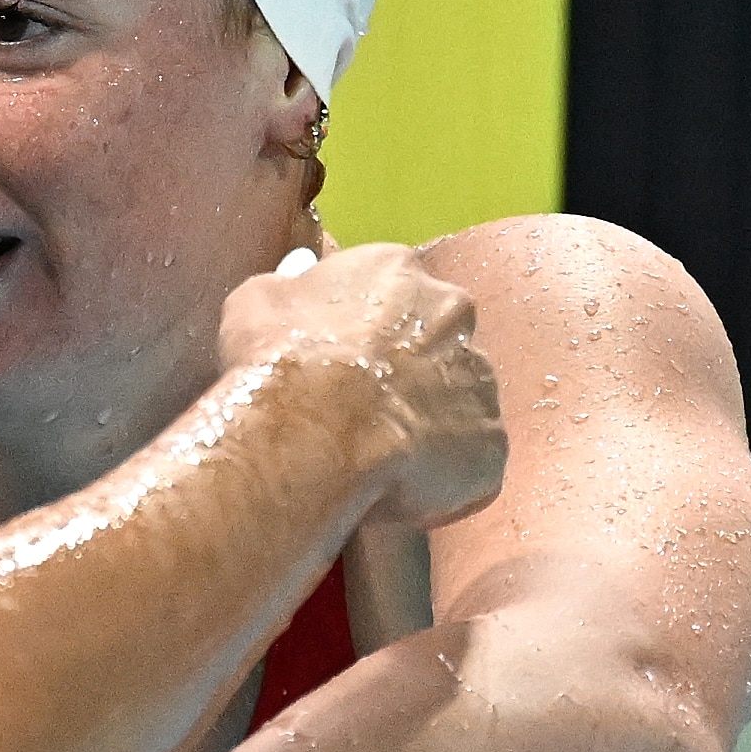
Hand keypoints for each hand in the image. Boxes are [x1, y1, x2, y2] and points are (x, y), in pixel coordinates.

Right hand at [215, 243, 503, 532]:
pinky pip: (469, 457)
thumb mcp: (259, 300)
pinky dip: (442, 471)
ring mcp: (480, 378)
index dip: (365, 325)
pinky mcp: (491, 441)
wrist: (315, 430)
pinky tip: (399, 483)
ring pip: (459, 397)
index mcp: (396, 269)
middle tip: (363, 403)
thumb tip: (300, 272)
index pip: (390, 288)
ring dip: (428, 417)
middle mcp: (452, 312)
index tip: (341, 353)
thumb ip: (291, 284)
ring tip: (379, 451)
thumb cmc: (279, 358)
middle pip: (437, 336)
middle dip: (410, 365)